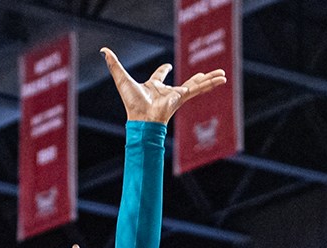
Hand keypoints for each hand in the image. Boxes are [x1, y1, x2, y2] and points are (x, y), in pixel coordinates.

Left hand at [101, 47, 226, 123]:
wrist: (141, 118)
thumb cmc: (131, 103)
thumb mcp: (121, 78)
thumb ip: (114, 64)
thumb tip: (103, 51)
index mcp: (154, 87)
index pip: (159, 76)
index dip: (163, 70)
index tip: (167, 66)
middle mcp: (168, 92)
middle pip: (186, 82)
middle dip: (197, 78)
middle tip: (206, 73)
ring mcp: (177, 95)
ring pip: (197, 85)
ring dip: (210, 80)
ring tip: (223, 75)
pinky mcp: (183, 97)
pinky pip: (200, 89)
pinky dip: (211, 83)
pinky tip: (222, 79)